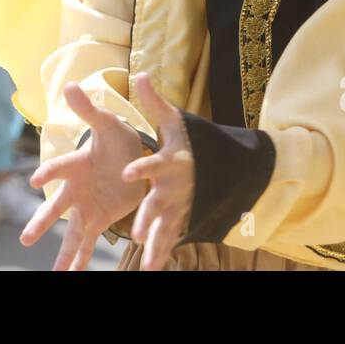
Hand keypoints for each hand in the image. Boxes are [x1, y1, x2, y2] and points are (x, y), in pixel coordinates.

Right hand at [21, 82, 146, 269]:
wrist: (132, 157)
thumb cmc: (116, 138)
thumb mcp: (107, 123)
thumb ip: (89, 110)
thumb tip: (71, 85)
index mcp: (76, 164)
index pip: (59, 167)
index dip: (48, 173)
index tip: (36, 182)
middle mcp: (76, 189)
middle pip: (56, 207)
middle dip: (42, 222)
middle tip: (26, 238)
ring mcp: (86, 207)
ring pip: (70, 232)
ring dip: (62, 253)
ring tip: (55, 274)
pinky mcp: (99, 219)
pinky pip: (88, 242)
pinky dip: (80, 259)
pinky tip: (70, 275)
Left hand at [121, 73, 193, 270]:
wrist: (219, 164)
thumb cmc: (189, 142)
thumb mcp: (175, 121)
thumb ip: (155, 102)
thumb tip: (142, 74)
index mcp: (168, 162)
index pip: (152, 163)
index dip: (140, 168)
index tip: (126, 174)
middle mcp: (172, 186)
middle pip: (158, 204)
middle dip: (148, 219)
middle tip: (136, 233)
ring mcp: (178, 205)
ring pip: (166, 228)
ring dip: (156, 246)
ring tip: (147, 266)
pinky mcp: (181, 218)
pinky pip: (171, 238)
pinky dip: (162, 254)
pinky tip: (152, 270)